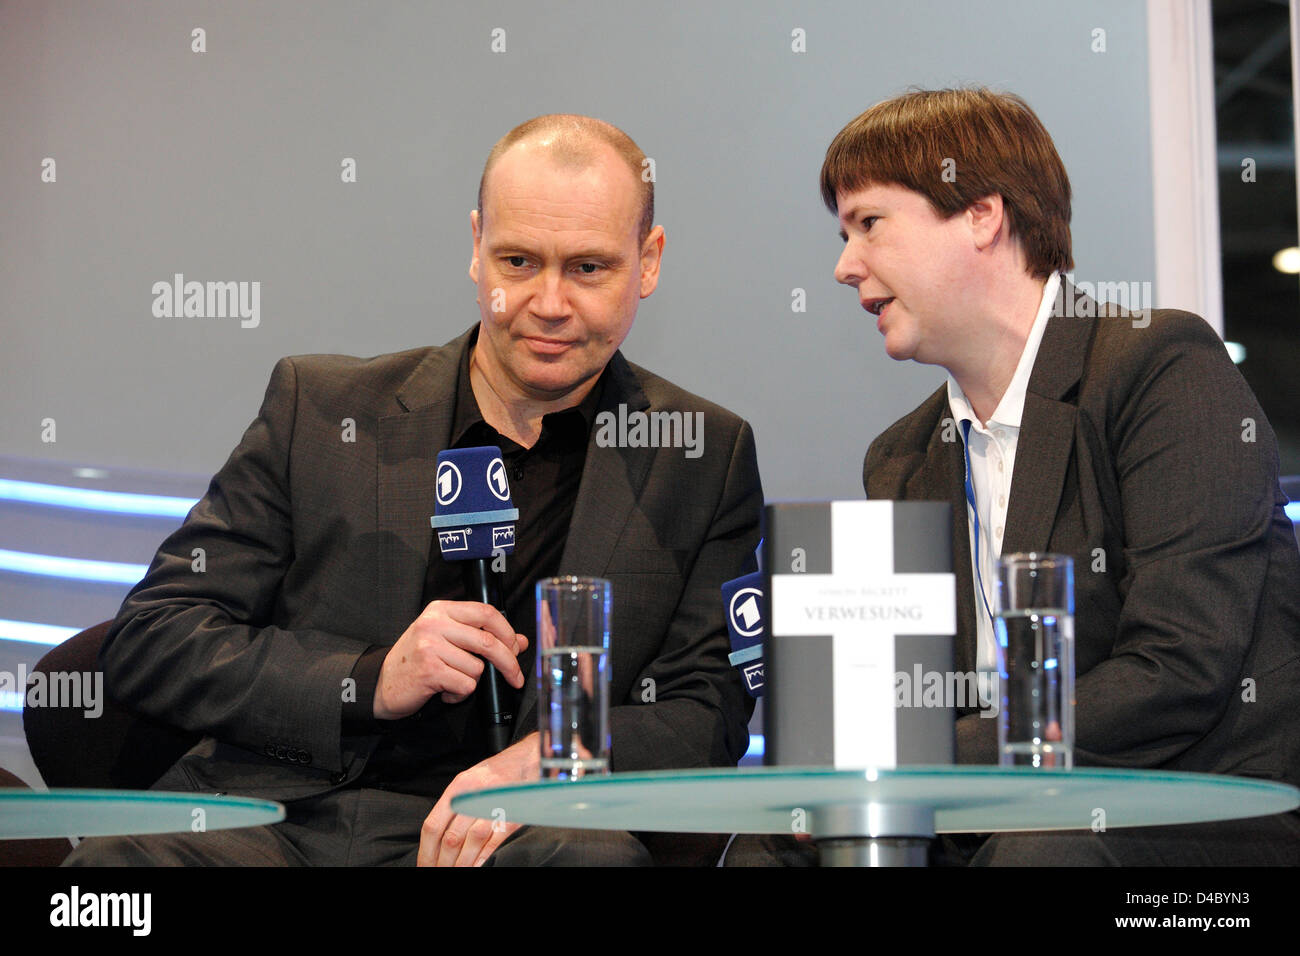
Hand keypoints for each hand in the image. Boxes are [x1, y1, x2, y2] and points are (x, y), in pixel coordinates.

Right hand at [374, 600, 526, 719]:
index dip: (507, 632)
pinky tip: (444, 690)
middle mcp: (435, 624)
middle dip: (508, 663)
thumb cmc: (417, 660)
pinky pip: (466, 685)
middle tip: (515, 677)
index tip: (515, 648)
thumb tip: (519, 642)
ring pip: (477, 667)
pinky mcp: (429, 671)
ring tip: (452, 680)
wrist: (382, 684)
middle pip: (488, 641)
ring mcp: (430, 646)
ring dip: (471, 681)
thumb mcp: (448, 640)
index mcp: (441, 610)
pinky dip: (460, 694)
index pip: (486, 612)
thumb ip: (482, 637)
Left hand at [418, 733, 539, 866]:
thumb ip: (454, 806)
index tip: (425, 865)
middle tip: (440, 873)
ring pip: (471, 841)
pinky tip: (477, 866)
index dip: (426, 851)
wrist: (530, 758)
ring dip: (462, 863)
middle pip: (451, 838)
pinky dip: (484, 857)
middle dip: (443, 862)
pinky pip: (495, 840)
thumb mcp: (470, 781)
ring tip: (458, 873)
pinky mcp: (514, 813)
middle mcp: (474, 795)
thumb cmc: (498, 772)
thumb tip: (437, 838)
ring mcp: (495, 804)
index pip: (433, 825)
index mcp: (459, 787)